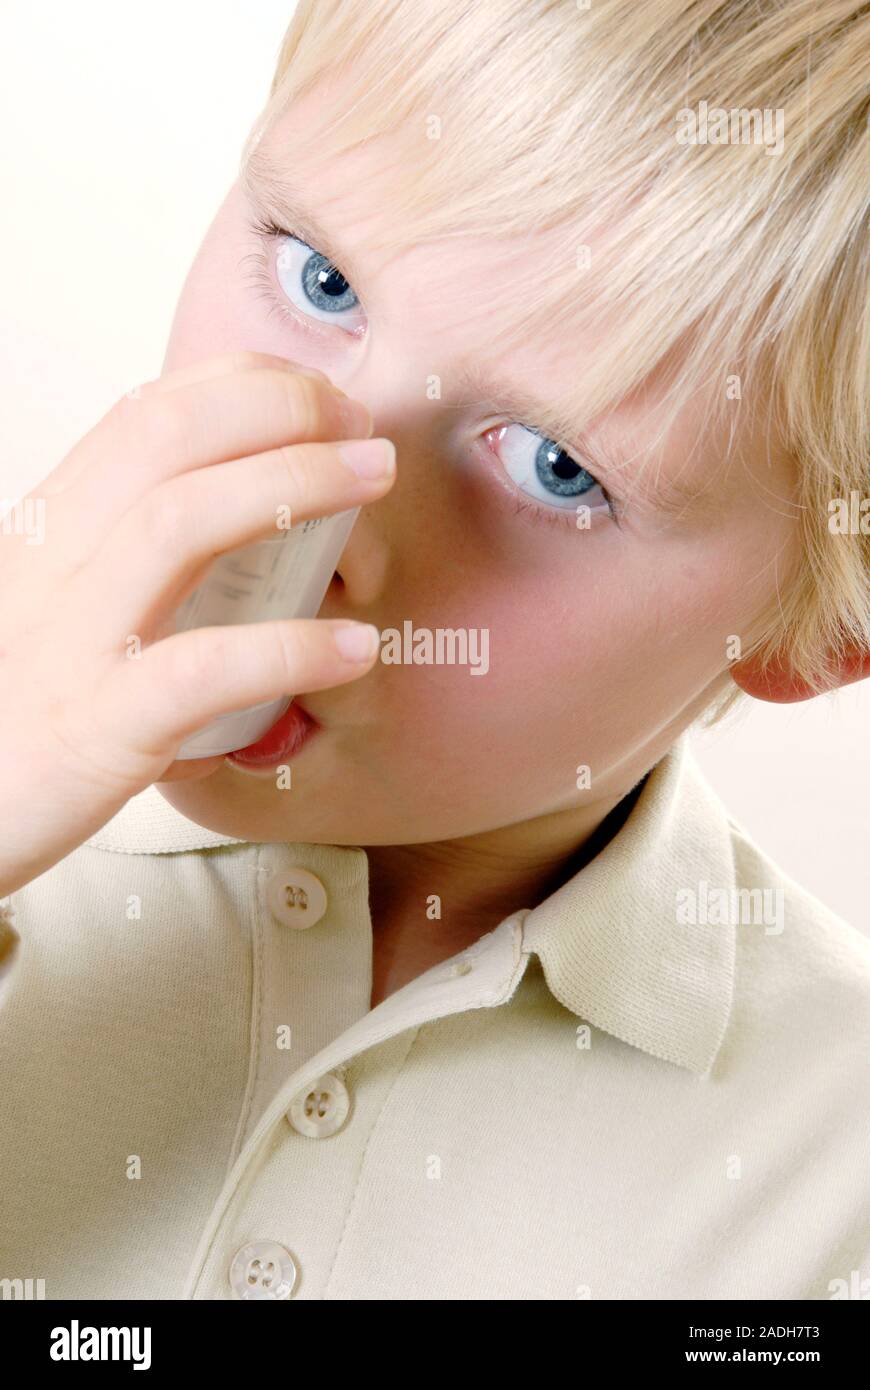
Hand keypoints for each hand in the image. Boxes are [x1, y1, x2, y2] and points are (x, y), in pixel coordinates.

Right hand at [0, 351, 393, 894]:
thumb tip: (241, 536)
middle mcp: (57, 563)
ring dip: (293, 485)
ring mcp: (74, 641)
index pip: (149, 411)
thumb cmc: (20, 717)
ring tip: (372, 482)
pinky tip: (353, 647)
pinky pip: (201, 671)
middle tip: (366, 433)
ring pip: (179, 522)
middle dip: (283, 410)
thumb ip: (133, 565)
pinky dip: (288, 649)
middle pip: (169, 436)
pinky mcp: (98, 727)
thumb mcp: (64, 612)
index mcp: (56, 528)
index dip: (249, 385)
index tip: (326, 401)